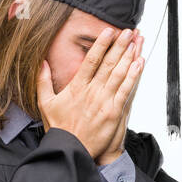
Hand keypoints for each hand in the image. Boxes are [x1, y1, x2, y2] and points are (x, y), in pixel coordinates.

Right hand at [36, 26, 144, 163]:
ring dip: (129, 56)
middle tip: (128, 31)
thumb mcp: (45, 103)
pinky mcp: (114, 112)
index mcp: (76, 87)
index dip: (101, 44)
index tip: (108, 30)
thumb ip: (43, 81)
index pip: (91, 60)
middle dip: (120, 45)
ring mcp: (104, 101)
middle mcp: (92, 91)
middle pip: (109, 63)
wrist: (71, 150)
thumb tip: (41, 62)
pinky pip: (126, 90)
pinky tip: (140, 64)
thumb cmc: (60, 129)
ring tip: (136, 42)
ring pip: (119, 73)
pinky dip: (134, 76)